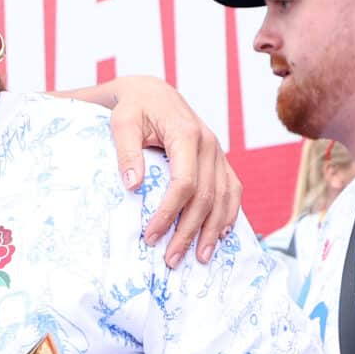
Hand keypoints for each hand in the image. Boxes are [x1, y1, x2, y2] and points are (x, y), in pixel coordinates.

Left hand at [101, 74, 244, 266]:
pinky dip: (230, 214)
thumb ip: (127, 152)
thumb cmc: (134, 108)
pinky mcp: (220, 160)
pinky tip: (221, 235)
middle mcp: (210, 144)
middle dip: (189, 231)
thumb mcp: (121, 124)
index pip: (184, 183)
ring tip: (199, 258)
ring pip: (224, 198)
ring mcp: (218, 153)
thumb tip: (133, 185)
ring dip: (212, 231)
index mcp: (186, 134)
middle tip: (171, 259)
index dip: (169, 213)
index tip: (150, 236)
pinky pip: (233, 190)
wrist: (153, 93)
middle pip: (205, 197)